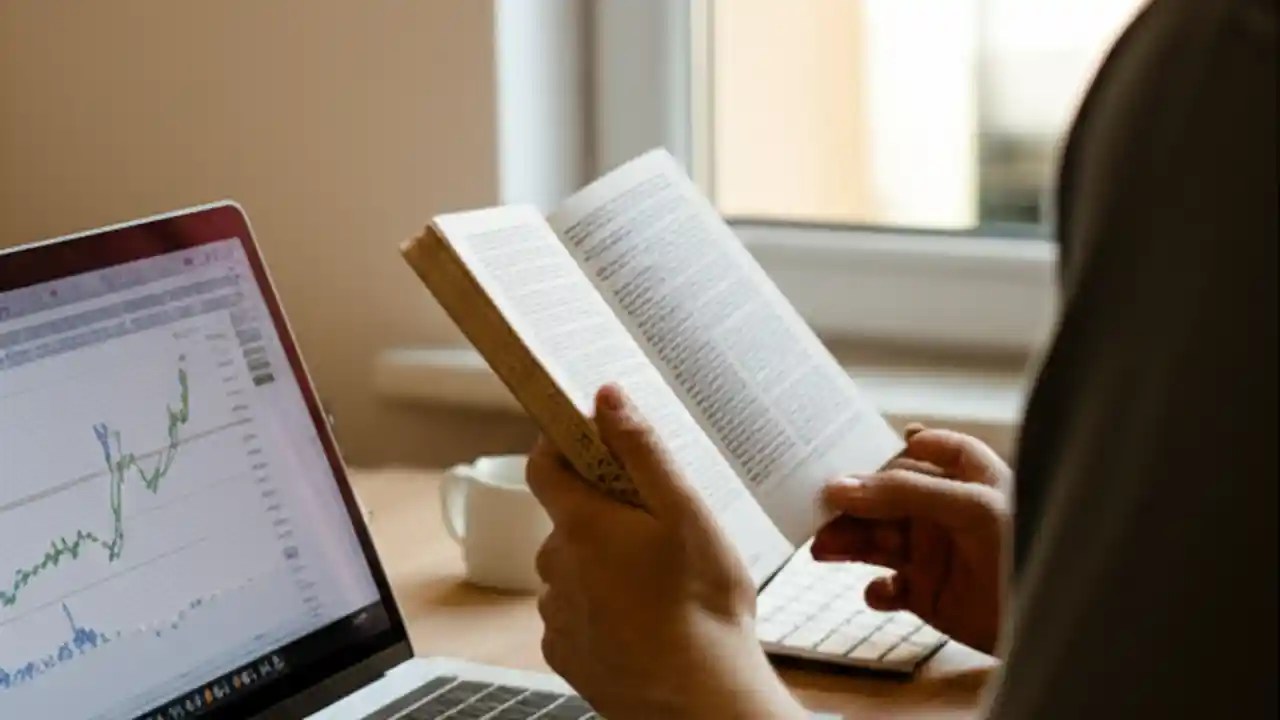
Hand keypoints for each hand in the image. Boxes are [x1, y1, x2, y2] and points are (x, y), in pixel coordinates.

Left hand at [527, 385, 806, 719]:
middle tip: (655, 530)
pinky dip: (601, 610)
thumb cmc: (703, 607)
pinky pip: (576, 615)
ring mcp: (558, 615)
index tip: (588, 442)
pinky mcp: (566, 655)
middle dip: (602, 516)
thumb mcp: (686, 514)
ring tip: (658, 585)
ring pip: (573, 571)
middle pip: (566, 521)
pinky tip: (644, 621)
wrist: (701, 702)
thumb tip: (605, 396)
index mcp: (582, 526)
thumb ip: (642, 452)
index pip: (543, 466)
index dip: (561, 446)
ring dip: (603, 567)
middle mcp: (557, 568)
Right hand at [812, 426, 1009, 653]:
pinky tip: (875, 591)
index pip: (930, 450)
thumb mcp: (968, 507)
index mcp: (969, 479)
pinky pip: (890, 588)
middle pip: (887, 497)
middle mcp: (948, 513)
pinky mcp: (929, 594)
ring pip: (879, 541)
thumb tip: (840, 487)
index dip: (896, 446)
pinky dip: (876, 590)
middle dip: (853, 503)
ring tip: (823, 548)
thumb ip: (903, 494)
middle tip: (817, 511)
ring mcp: (936, 554)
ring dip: (850, 542)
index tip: (853, 446)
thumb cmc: (1026, 550)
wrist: (1051, 625)